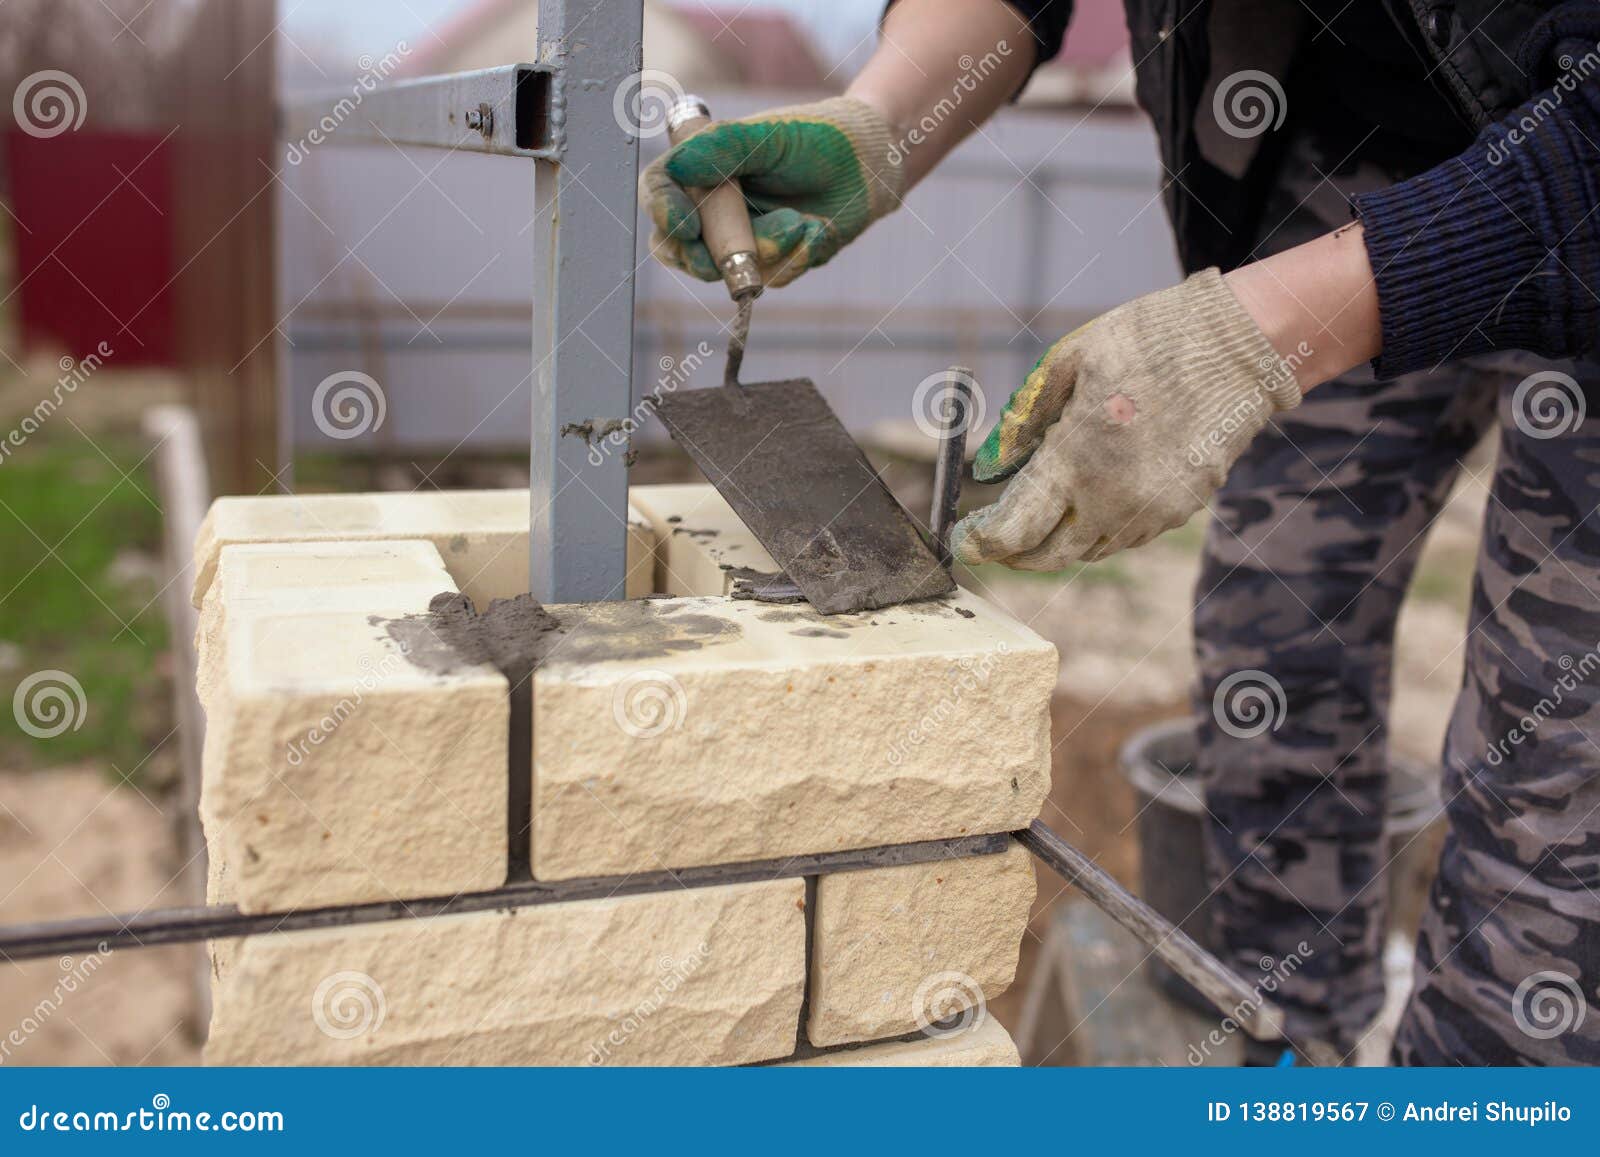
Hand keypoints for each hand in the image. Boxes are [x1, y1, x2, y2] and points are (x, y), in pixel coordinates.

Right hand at [640, 97, 902, 288]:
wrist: (867, 165)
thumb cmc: (815, 138)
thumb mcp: (770, 137)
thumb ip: (724, 148)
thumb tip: (678, 166)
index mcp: (700, 168)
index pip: (660, 191)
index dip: (663, 212)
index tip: (685, 226)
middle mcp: (712, 208)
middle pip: (677, 247)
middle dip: (700, 260)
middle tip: (725, 261)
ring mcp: (740, 239)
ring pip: (728, 268)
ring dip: (768, 251)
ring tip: (802, 223)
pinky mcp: (771, 262)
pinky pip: (772, 276)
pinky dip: (796, 256)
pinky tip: (816, 231)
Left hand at [950, 269, 1302, 568]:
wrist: (1239, 346)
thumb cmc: (1148, 340)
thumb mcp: (1069, 361)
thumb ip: (1023, 418)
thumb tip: (986, 467)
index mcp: (1077, 459)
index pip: (1013, 530)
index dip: (981, 542)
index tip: (963, 537)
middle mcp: (1113, 499)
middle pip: (1047, 557)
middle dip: (1013, 555)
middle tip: (992, 540)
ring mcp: (1150, 511)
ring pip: (1087, 552)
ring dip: (1054, 543)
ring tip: (1034, 518)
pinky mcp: (1179, 510)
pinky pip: (1124, 537)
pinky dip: (1095, 531)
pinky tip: (1085, 503)